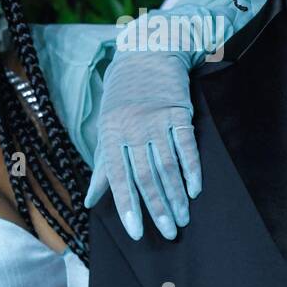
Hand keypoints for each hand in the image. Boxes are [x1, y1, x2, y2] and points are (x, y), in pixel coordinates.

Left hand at [83, 51, 200, 240]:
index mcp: (111, 134)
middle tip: (169, 233)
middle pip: (146, 176)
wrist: (147, 52)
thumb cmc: (122, 95)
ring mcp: (156, 119)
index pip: (119, 178)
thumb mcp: (107, 127)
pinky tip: (195, 190)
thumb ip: (102, 167)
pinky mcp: (179, 111)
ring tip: (183, 218)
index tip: (136, 233)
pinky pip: (186, 146)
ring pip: (167, 165)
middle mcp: (132, 128)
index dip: (128, 206)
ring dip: (176, 196)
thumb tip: (90, 201)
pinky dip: (192, 170)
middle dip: (157, 208)